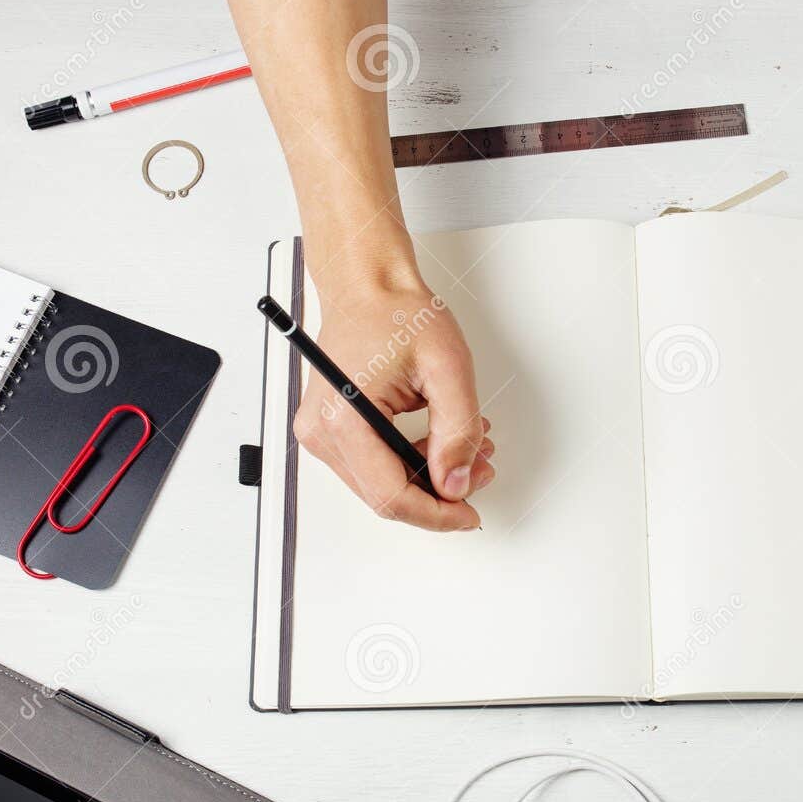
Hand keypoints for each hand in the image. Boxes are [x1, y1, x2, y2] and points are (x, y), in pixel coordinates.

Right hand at [292, 274, 493, 531]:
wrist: (366, 287)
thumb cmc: (396, 313)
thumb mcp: (447, 367)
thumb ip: (457, 430)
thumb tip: (457, 482)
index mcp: (344, 418)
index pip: (390, 495)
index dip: (435, 514)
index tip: (469, 513)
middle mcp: (322, 432)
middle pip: (385, 496)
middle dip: (439, 493)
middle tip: (480, 469)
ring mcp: (322, 434)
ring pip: (383, 485)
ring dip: (429, 476)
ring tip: (469, 448)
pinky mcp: (330, 430)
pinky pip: (375, 466)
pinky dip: (411, 461)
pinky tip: (439, 440)